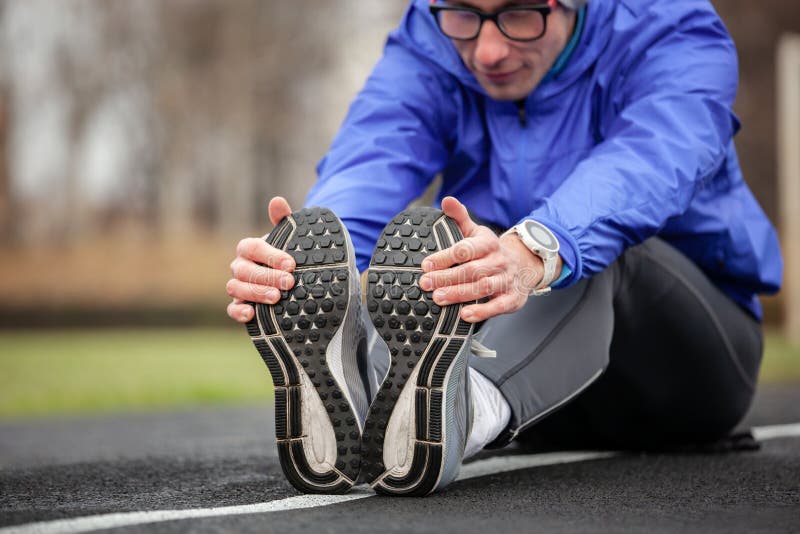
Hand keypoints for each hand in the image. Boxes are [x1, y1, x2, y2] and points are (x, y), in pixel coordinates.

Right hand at [226, 197, 295, 322]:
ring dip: (255, 293)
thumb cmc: (287, 254)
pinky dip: (238, 312)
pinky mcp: (240, 305)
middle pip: (245, 270)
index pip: (253, 248)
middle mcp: (240, 266)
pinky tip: (251, 314)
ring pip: (236, 288)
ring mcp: (238, 286)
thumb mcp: (289, 237)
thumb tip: (277, 201)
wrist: (289, 276)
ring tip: (277, 298)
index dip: (271, 256)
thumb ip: (283, 220)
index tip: (291, 264)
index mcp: (249, 248)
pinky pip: (232, 310)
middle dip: (267, 276)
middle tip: (289, 282)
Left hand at [419, 197, 561, 322]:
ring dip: (459, 294)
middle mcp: (498, 261)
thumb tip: (446, 200)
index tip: (426, 264)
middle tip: (426, 283)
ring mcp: (506, 280)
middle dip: (446, 277)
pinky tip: (465, 315)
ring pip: (483, 287)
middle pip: (471, 270)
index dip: (445, 257)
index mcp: (488, 243)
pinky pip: (498, 306)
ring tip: (438, 298)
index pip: (465, 249)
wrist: (523, 265)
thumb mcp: (476, 232)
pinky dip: (482, 311)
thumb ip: (459, 217)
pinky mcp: (512, 298)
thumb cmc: (490, 250)